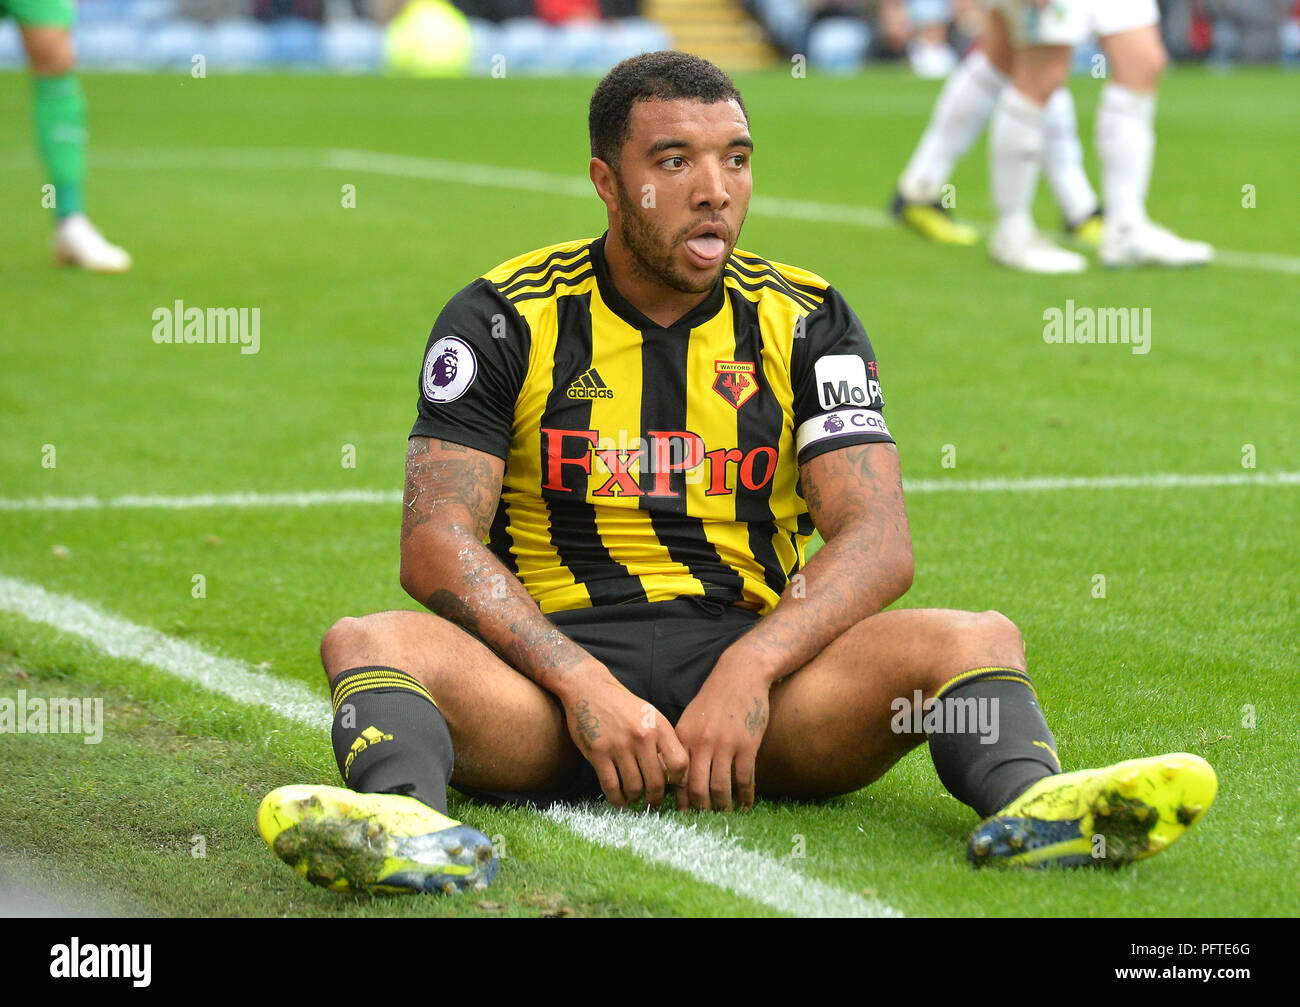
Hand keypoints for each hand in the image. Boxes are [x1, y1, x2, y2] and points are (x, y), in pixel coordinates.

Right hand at [560, 672, 688, 808]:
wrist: (590, 689)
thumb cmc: (623, 705)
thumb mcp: (650, 715)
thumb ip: (662, 740)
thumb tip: (674, 775)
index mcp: (659, 726)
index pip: (679, 764)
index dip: (678, 781)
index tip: (671, 785)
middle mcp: (641, 736)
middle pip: (656, 782)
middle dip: (655, 798)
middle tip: (652, 802)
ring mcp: (619, 745)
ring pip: (634, 787)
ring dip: (635, 798)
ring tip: (635, 798)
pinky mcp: (598, 753)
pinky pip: (611, 786)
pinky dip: (617, 799)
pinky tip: (619, 800)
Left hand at [673, 664, 770, 810]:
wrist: (740, 675)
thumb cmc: (713, 700)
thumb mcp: (690, 718)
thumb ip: (682, 745)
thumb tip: (675, 777)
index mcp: (683, 737)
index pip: (676, 778)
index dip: (679, 801)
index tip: (683, 816)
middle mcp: (701, 743)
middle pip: (697, 789)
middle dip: (700, 810)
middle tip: (704, 823)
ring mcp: (725, 745)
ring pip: (720, 788)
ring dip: (723, 807)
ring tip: (725, 816)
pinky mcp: (747, 745)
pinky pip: (744, 779)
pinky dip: (745, 796)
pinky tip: (745, 805)